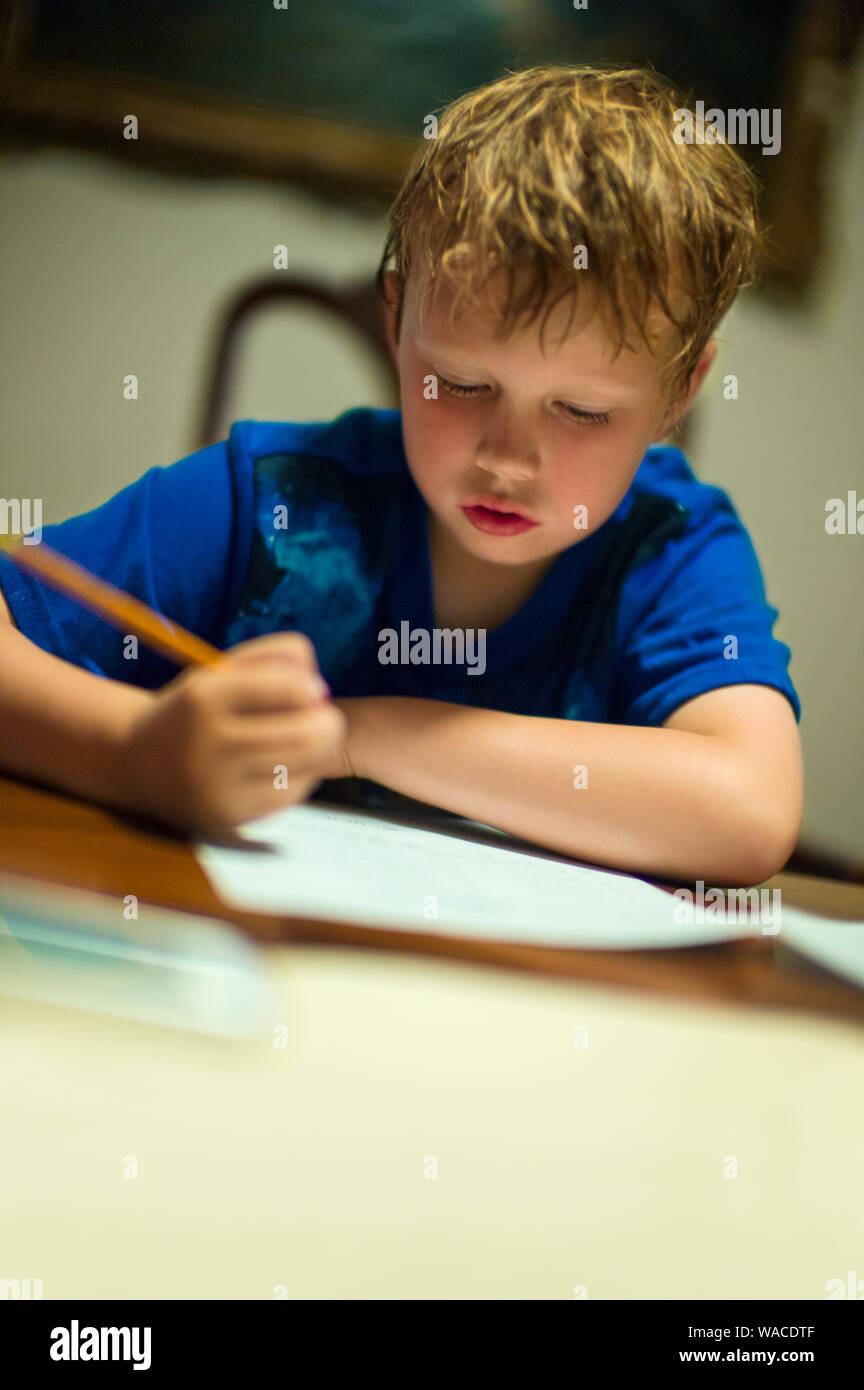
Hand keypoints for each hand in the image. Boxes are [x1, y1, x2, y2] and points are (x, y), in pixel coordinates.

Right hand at [120, 632, 346, 835]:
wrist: (138, 763)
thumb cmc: (194, 709)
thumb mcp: (221, 669)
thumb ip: (275, 657)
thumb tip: (319, 690)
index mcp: (204, 698)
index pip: (288, 688)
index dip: (311, 687)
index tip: (310, 689)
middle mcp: (208, 744)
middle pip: (308, 735)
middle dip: (327, 722)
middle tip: (319, 716)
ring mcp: (219, 787)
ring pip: (307, 766)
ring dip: (318, 749)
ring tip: (302, 738)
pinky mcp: (231, 817)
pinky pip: (294, 794)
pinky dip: (301, 775)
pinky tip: (282, 765)